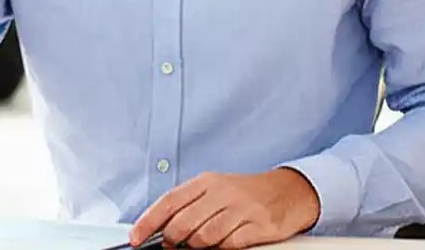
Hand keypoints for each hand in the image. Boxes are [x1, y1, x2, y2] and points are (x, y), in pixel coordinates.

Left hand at [129, 169, 319, 248]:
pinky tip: (224, 244)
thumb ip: (189, 205)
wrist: (289, 191)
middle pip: (183, 223)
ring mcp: (241, 209)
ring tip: (203, 243)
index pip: (169, 202)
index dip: (148, 222)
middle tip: (175, 245)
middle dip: (173, 240)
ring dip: (198, 247)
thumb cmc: (245, 193)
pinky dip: (222, 249)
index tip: (136, 238)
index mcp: (206, 182)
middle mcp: (222, 193)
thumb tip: (160, 228)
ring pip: (204, 238)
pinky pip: (229, 245)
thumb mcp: (215, 189)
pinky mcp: (259, 226)